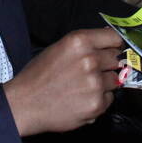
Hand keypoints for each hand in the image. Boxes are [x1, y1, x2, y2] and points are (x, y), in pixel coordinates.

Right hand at [3, 28, 122, 136]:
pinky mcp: (96, 104)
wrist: (25, 104)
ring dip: (104, 84)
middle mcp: (90, 60)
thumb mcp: (58, 48)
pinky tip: (82, 100)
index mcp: (79, 42)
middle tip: (91, 73)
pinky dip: (99, 100)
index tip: (112, 51)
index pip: (115, 38)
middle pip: (116, 60)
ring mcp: (95, 83)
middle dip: (107, 66)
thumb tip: (109, 40)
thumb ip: (84, 44)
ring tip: (83, 88)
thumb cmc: (38, 75)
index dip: (114, 46)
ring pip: (115, 80)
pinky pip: (109, 99)